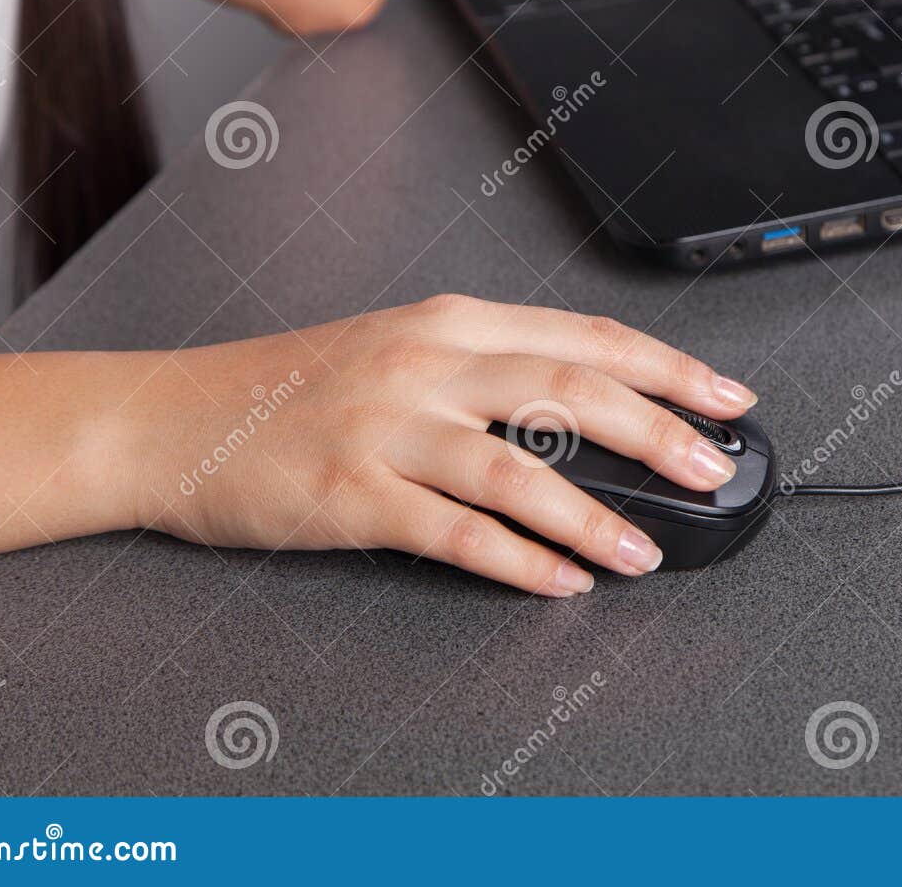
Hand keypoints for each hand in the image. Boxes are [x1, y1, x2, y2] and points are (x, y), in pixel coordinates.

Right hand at [133, 295, 757, 595]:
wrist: (172, 419)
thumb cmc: (288, 388)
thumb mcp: (398, 348)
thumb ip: (488, 369)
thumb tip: (594, 411)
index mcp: (449, 322)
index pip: (586, 336)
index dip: (670, 368)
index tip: (728, 396)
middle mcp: (426, 364)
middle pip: (572, 390)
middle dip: (660, 431)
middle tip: (714, 468)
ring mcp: (387, 428)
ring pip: (521, 468)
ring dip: (595, 515)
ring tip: (647, 550)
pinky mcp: (351, 494)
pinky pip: (455, 532)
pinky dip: (518, 561)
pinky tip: (560, 580)